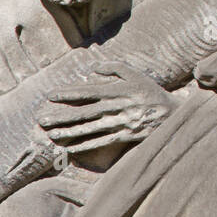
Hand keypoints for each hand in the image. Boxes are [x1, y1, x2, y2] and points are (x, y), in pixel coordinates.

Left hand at [37, 62, 174, 154]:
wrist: (173, 114)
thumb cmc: (151, 92)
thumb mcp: (136, 74)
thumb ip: (114, 68)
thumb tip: (92, 69)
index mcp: (119, 90)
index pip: (89, 92)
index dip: (69, 93)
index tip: (51, 95)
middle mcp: (118, 107)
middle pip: (85, 112)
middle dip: (62, 116)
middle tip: (42, 119)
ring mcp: (121, 123)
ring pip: (90, 129)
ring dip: (69, 132)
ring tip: (52, 134)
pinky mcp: (125, 136)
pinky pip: (102, 142)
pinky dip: (86, 145)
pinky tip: (71, 148)